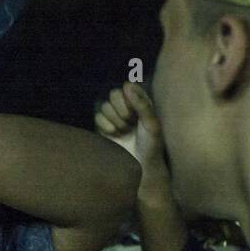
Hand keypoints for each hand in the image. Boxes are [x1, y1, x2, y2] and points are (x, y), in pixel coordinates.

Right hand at [95, 81, 170, 198]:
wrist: (141, 166)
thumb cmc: (152, 145)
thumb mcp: (151, 124)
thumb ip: (141, 104)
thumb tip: (127, 84)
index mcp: (141, 103)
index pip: (128, 87)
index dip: (128, 97)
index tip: (135, 110)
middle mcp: (127, 108)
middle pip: (114, 94)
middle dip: (120, 108)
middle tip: (129, 121)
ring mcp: (114, 117)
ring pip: (105, 105)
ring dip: (114, 118)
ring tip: (123, 131)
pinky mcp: (104, 127)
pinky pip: (97, 116)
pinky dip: (105, 124)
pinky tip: (114, 134)